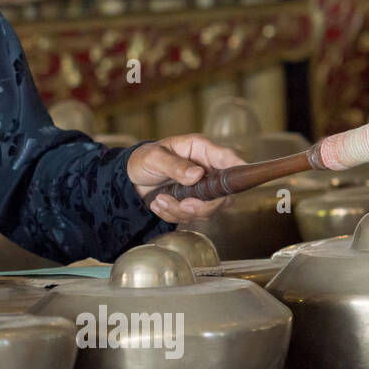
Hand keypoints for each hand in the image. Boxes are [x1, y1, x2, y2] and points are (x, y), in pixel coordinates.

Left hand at [126, 134, 244, 224]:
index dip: (238, 172)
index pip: (229, 160)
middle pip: (224, 195)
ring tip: (159, 199)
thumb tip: (197, 174)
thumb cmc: (143, 159)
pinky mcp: (192, 204)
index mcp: (202, 150)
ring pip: (208, 210)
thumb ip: (174, 165)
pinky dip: (172, 215)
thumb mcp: (153, 157)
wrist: (130, 178)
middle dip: (203, 205)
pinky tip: (158, 204)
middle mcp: (207, 170)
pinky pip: (191, 217)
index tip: (232, 186)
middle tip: (183, 204)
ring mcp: (201, 189)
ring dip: (181, 211)